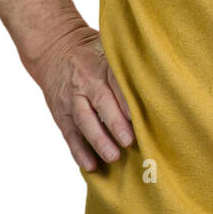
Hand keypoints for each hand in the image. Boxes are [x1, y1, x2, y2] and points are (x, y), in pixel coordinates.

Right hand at [30, 21, 134, 171]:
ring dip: (98, 140)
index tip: (140, 116)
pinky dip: (79, 151)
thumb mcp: (108, 48)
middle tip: (130, 141)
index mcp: (101, 64)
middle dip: (115, 123)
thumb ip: (127, 63)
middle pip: (101, 103)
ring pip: (84, 121)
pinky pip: (70, 134)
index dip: (127, 100)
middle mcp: (86, 82)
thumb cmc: (91, 51)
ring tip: (113, 156)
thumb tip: (158, 78)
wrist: (53, 48)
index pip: (116, 82)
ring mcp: (72, 99)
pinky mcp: (62, 114)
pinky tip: (90, 165)